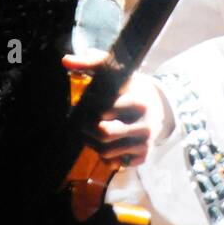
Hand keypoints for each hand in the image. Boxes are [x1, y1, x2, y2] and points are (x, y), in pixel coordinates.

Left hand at [62, 49, 174, 168]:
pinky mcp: (143, 156)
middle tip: (83, 120)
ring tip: (90, 131)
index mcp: (139, 102)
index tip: (87, 99)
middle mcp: (145, 124)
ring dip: (92, 143)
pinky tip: (104, 143)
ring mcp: (145, 142)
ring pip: (106, 152)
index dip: (90, 105)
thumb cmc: (128, 86)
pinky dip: (105, 157)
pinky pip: (115, 164)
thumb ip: (90, 63)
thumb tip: (65, 61)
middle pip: (104, 133)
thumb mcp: (114, 71)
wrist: (158, 104)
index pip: (105, 109)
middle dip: (87, 128)